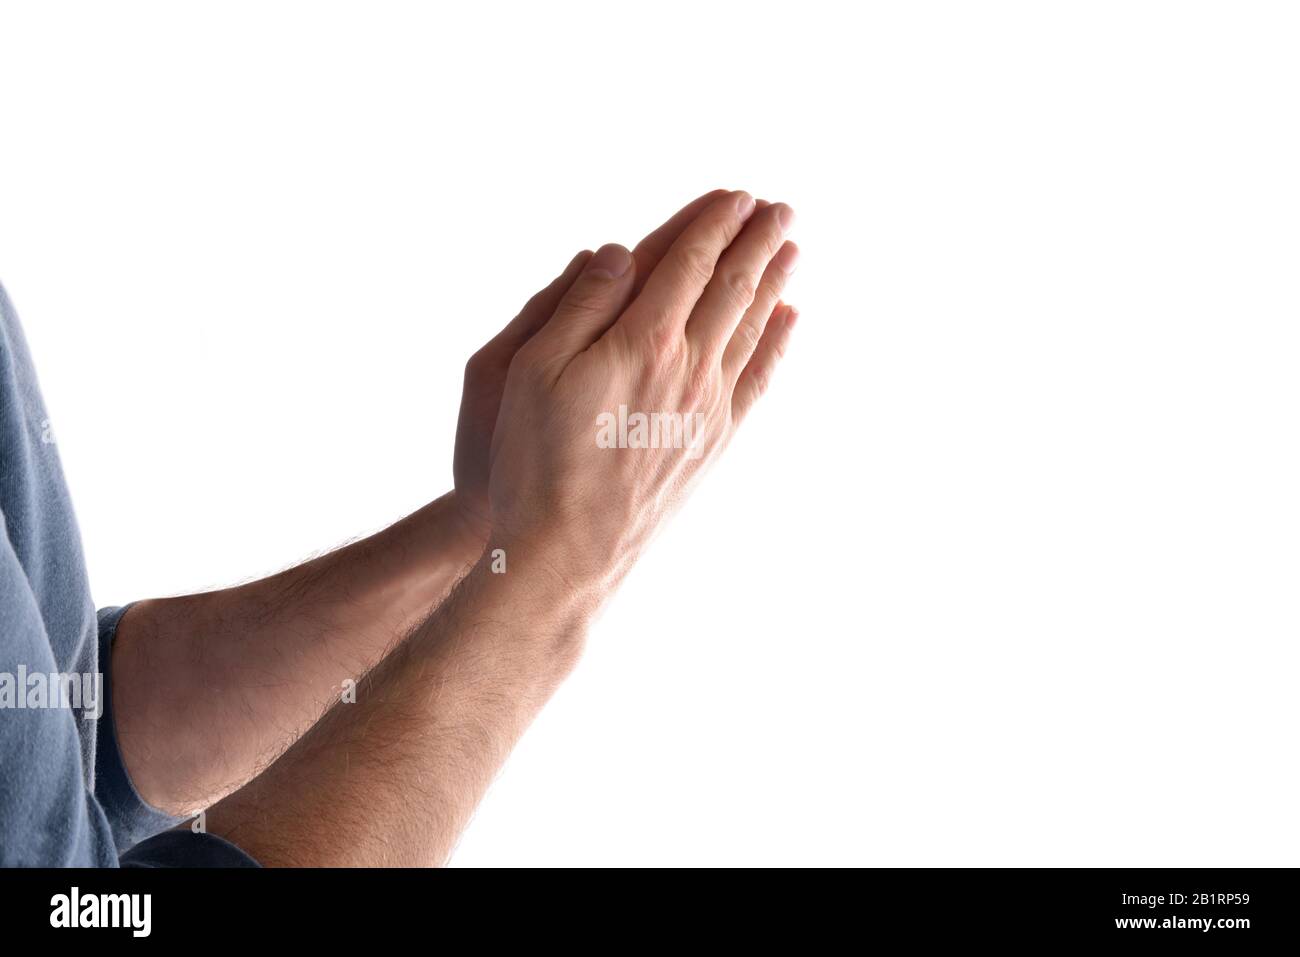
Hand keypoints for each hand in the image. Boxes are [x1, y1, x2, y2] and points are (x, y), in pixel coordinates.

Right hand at [486, 190, 797, 590]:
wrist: (569, 548)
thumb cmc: (536, 459)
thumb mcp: (531, 370)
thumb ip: (580, 304)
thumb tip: (621, 250)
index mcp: (642, 340)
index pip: (689, 263)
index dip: (715, 225)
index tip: (739, 196)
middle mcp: (688, 367)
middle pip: (734, 288)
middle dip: (758, 243)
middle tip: (782, 211)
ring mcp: (708, 408)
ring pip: (753, 329)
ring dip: (774, 284)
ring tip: (791, 252)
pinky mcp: (714, 443)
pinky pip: (758, 380)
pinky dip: (776, 346)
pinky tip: (788, 325)